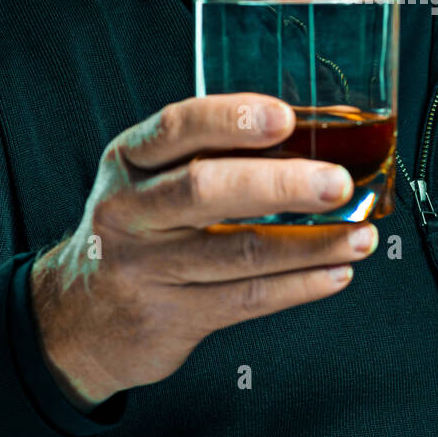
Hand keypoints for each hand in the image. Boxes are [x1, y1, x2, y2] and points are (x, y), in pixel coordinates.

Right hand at [30, 95, 376, 410]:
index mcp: (130, 161)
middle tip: (337, 183)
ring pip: (239, 252)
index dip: (232, 120)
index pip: (177, 127)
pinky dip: (300, 285)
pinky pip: (246, 299)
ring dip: (311, 243)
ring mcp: (147, 268)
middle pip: (206, 190)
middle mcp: (131, 211)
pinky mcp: (171, 317)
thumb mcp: (149, 180)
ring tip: (359, 234)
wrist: (78, 318)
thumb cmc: (137, 230)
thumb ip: (211, 157)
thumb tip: (313, 142)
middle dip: (282, 184)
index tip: (285, 118)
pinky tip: (335, 272)